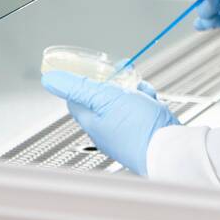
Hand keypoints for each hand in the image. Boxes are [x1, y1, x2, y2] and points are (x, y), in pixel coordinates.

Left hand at [41, 71, 179, 175]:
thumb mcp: (104, 98)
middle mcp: (107, 129)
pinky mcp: (143, 133)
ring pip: (125, 103)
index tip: (92, 69)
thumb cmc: (138, 129)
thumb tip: (50, 80)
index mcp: (92, 122)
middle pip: (103, 98)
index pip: (78, 97)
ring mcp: (126, 132)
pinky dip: (146, 102)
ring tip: (141, 90)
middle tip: (123, 73)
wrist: (170, 150)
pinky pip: (141, 112)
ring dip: (133, 91)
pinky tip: (152, 101)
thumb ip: (76, 87)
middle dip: (115, 83)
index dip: (84, 80)